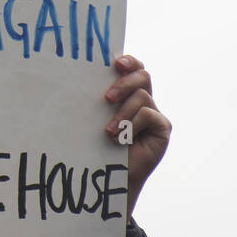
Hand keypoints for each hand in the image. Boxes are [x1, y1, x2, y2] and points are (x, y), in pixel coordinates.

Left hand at [102, 54, 170, 216]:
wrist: (108, 175)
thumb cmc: (96, 144)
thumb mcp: (93, 117)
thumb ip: (94, 98)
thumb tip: (73, 78)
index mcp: (126, 92)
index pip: (133, 67)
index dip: (128, 60)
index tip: (115, 63)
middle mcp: (143, 99)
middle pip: (142, 76)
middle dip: (124, 82)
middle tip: (107, 98)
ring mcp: (154, 113)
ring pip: (142, 96)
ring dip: (123, 112)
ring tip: (109, 131)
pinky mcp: (162, 128)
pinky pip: (149, 115)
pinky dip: (132, 125)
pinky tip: (120, 139)